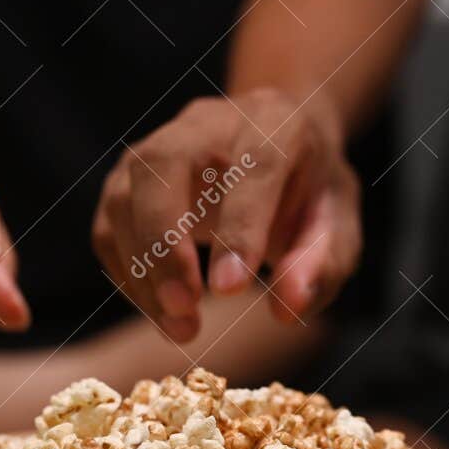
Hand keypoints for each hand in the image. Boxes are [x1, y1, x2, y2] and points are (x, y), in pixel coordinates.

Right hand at [92, 89, 360, 341]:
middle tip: (184, 308)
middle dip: (165, 241)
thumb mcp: (337, 226)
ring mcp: (157, 144)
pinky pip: (110, 226)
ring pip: (126, 195)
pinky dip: (129, 275)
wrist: (277, 145)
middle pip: (164, 163)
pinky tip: (162, 311)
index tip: (228, 291)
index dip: (239, 227)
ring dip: (144, 269)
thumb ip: (319, 264)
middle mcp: (207, 122)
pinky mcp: (127, 178)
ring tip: (180, 326)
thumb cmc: (310, 192)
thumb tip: (288, 307)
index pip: (253, 165)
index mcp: (275, 123)